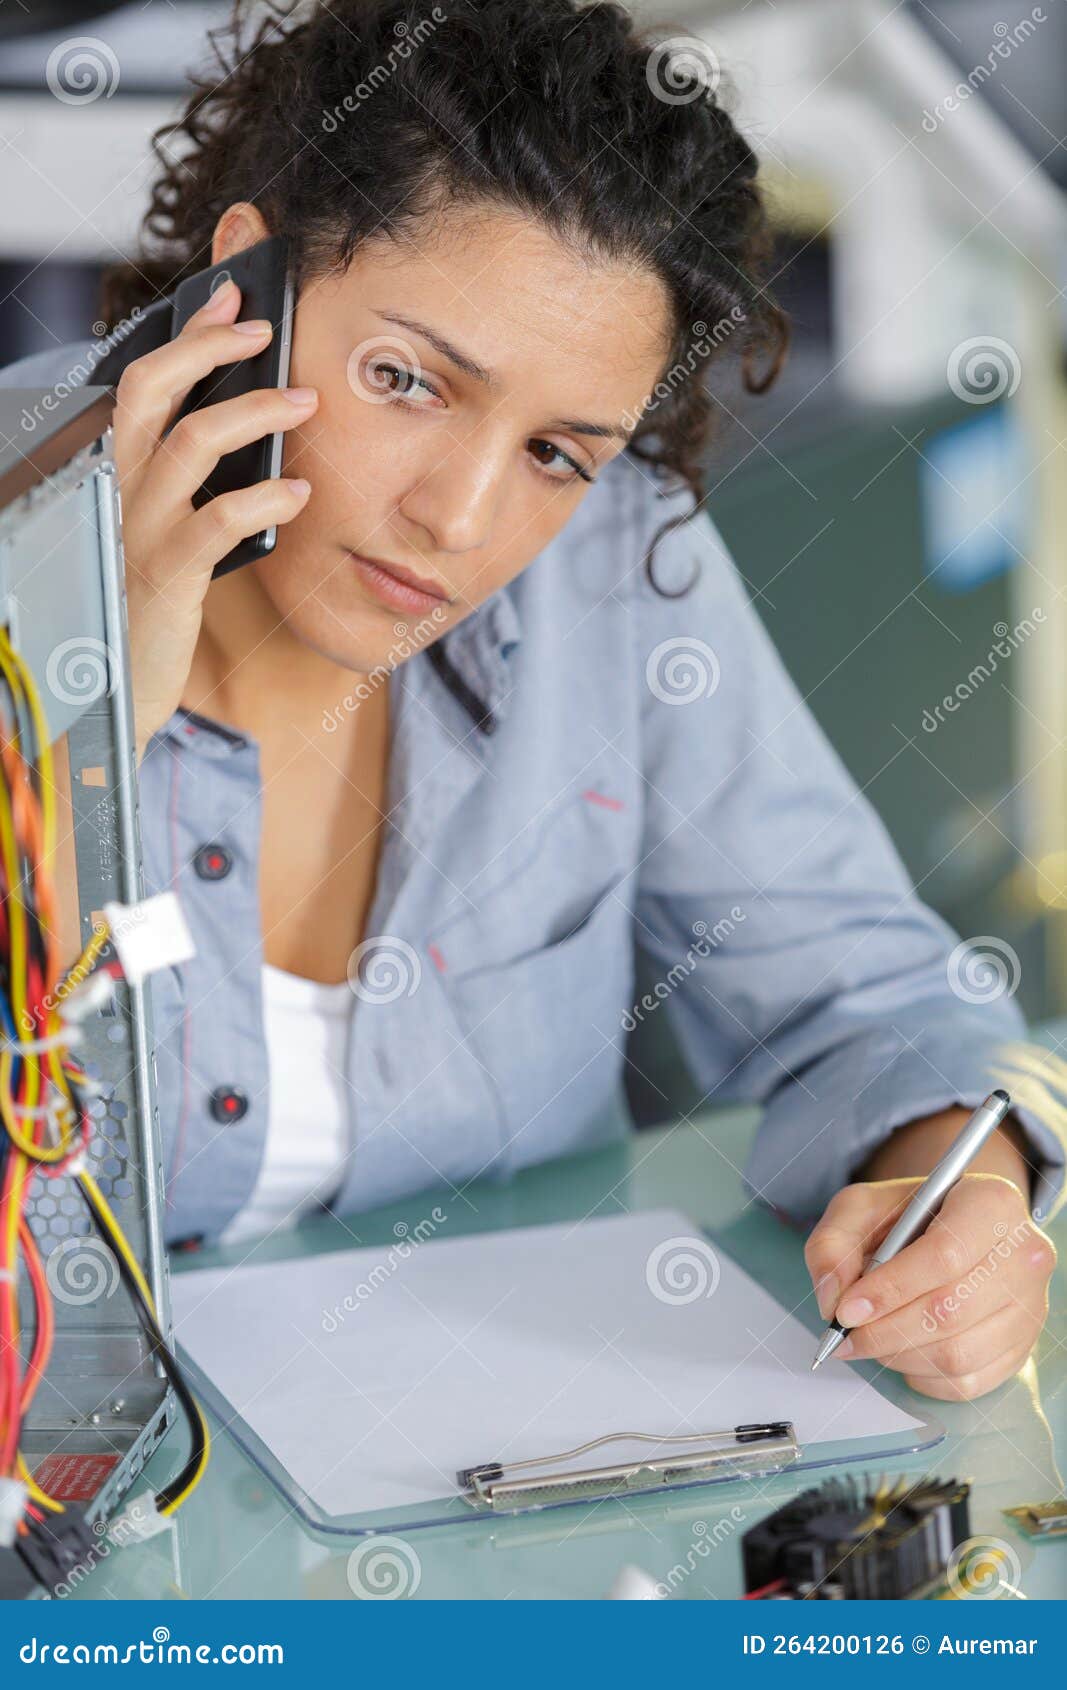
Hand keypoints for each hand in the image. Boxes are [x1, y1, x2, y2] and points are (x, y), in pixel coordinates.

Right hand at [109, 275, 317, 762]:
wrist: (109, 693)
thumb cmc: (144, 609)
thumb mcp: (161, 536)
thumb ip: (190, 489)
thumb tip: (251, 439)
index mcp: (114, 475)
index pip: (141, 384)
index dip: (186, 336)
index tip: (230, 298)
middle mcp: (115, 491)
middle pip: (150, 390)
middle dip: (208, 348)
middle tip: (266, 328)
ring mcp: (134, 530)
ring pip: (188, 443)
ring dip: (253, 412)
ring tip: (304, 402)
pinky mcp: (163, 576)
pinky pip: (216, 523)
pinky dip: (264, 499)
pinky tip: (299, 493)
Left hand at [804, 1172, 1055, 1399]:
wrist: (953, 1228)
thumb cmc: (909, 1216)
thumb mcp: (862, 1208)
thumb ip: (834, 1243)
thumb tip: (834, 1299)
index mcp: (992, 1204)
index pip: (944, 1256)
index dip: (889, 1289)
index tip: (847, 1310)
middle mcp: (1025, 1255)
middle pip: (949, 1311)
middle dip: (884, 1331)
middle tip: (846, 1335)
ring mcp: (1029, 1306)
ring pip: (957, 1354)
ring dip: (899, 1357)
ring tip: (871, 1340)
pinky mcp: (1022, 1347)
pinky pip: (966, 1383)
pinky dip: (922, 1377)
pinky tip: (902, 1352)